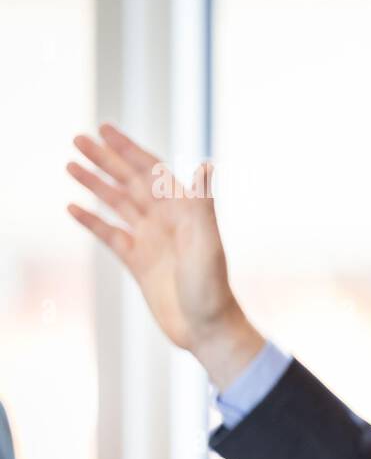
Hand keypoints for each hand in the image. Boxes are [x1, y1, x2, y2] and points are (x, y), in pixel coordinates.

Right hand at [65, 124, 264, 388]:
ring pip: (118, 204)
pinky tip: (73, 208)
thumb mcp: (206, 243)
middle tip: (79, 138)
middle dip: (106, 159)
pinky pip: (111, 234)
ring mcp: (152, 240)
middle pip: (130, 181)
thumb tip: (206, 164)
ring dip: (95, 184)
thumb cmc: (212, 287)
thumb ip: (200, 204)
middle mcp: (166, 221)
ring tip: (71, 164)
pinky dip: (92, 220)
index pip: (151, 171)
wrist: (207, 328)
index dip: (127, 149)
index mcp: (183, 211)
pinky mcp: (139, 262)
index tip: (104, 130)